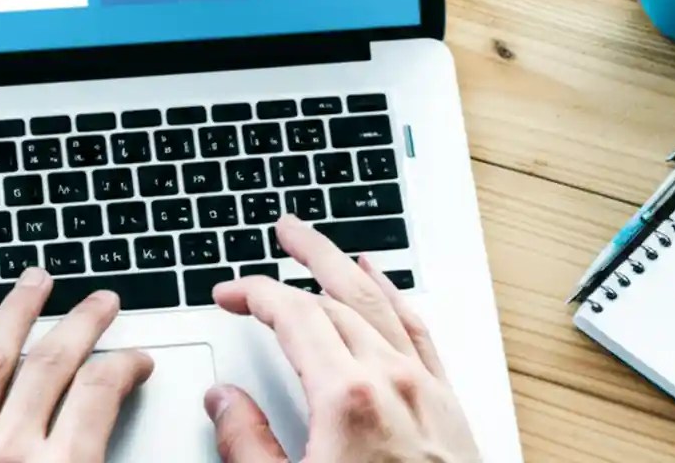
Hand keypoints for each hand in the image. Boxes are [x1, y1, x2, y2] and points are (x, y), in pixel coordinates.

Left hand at [0, 268, 152, 462]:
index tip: (136, 360)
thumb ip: (109, 460)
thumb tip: (130, 443)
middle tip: (99, 301)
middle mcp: (8, 454)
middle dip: (81, 323)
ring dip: (14, 316)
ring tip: (31, 285)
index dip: (125, 365)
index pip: (100, 390)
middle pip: (50, 364)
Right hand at [206, 216, 481, 462]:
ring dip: (348, 267)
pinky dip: (397, 299)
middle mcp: (391, 382)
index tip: (229, 293)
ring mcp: (427, 391)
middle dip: (303, 261)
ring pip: (382, 304)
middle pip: (338, 296)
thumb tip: (224, 401)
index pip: (292, 316)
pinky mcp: (450, 407)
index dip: (254, 294)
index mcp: (346, 398)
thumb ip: (247, 446)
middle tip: (282, 233)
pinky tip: (386, 287)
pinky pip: (420, 332)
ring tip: (327, 246)